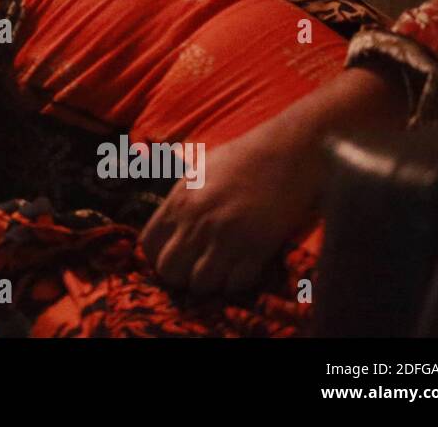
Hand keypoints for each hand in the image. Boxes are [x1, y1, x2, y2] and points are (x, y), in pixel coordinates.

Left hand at [139, 119, 321, 295]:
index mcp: (181, 200)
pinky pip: (235, 284)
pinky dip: (235, 283)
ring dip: (208, 282)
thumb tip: (167, 225)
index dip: (158, 255)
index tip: (173, 256)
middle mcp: (199, 221)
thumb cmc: (243, 158)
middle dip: (179, 276)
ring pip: (201, 283)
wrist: (288, 152)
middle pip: (170, 270)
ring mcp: (228, 236)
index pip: (149, 245)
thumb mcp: (198, 170)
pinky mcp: (258, 247)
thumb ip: (180, 199)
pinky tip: (240, 269)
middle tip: (195, 270)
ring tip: (218, 271)